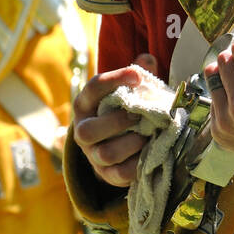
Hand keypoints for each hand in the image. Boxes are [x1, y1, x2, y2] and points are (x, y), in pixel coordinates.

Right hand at [72, 54, 159, 188]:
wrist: (113, 144)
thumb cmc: (121, 109)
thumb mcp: (126, 91)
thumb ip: (136, 75)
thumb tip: (147, 59)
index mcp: (85, 105)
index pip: (93, 88)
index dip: (114, 80)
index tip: (137, 76)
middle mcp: (83, 131)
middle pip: (89, 131)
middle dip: (117, 122)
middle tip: (139, 115)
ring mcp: (93, 155)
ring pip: (105, 154)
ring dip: (129, 144)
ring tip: (147, 136)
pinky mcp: (107, 174)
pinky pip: (120, 174)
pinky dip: (138, 164)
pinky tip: (150, 152)